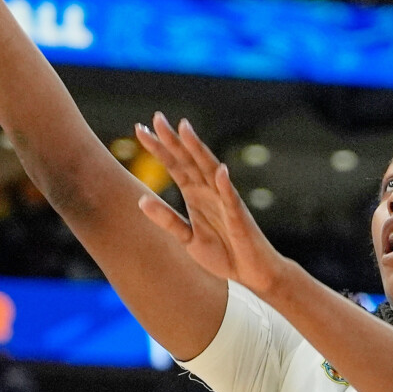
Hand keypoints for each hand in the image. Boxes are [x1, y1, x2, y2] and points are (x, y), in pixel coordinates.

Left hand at [134, 113, 290, 295]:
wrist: (252, 273)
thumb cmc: (223, 254)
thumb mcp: (187, 238)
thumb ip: (167, 220)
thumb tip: (141, 200)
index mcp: (196, 196)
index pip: (175, 166)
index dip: (159, 149)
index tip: (141, 130)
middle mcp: (210, 192)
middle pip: (189, 161)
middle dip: (173, 141)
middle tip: (157, 118)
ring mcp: (225, 202)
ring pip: (209, 171)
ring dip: (198, 151)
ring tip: (186, 130)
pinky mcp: (239, 219)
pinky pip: (231, 200)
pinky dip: (225, 185)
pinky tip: (219, 171)